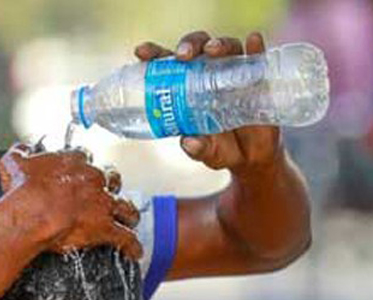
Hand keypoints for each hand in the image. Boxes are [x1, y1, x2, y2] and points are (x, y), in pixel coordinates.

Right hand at [0, 144, 141, 259]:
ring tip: (130, 218)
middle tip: (106, 192)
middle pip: (111, 178)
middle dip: (110, 185)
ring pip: (125, 206)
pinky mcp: (105, 227)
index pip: (85, 157)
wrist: (31, 213)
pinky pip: (125, 237)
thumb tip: (20, 151)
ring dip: (128, 213)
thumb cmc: (23, 190)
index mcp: (74, 162)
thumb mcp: (14, 163)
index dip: (83, 165)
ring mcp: (102, 203)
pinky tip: (135, 251)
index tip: (79, 171)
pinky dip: (132, 245)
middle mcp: (93, 179)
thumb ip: (20, 153)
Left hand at [135, 31, 283, 173]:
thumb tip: (190, 143)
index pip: (167, 64)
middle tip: (183, 56)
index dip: (153, 54)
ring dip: (219, 45)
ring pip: (226, 48)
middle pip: (197, 49)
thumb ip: (198, 149)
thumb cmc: (220, 148)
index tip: (141, 53)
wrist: (251, 157)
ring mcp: (234, 73)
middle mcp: (208, 74)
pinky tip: (253, 41)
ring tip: (212, 51)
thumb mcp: (207, 152)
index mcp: (185, 87)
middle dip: (188, 46)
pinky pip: (257, 58)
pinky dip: (255, 48)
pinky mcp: (258, 78)